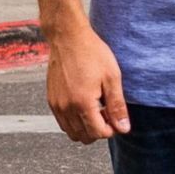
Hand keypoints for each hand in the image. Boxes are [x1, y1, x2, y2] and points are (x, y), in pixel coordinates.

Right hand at [44, 21, 130, 143]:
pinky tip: (83, 104)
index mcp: (82, 103)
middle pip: (83, 137)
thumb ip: (117, 106)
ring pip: (71, 132)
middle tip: (106, 112)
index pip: (97, 133)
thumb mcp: (112, 77)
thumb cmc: (91, 52)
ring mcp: (56, 104)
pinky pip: (62, 122)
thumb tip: (123, 128)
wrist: (67, 36)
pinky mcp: (51, 99)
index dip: (110, 130)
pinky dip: (73, 121)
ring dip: (85, 127)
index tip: (115, 117)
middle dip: (97, 130)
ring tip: (95, 109)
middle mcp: (66, 107)